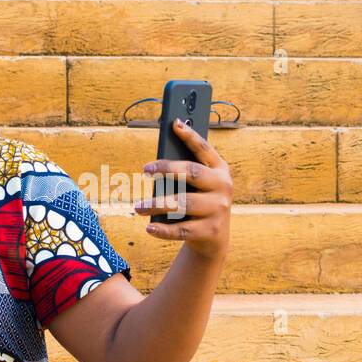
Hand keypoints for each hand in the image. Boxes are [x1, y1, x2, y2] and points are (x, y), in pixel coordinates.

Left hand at [134, 116, 231, 261]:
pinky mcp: (211, 231)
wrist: (214, 238)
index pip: (204, 149)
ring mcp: (219, 209)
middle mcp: (223, 187)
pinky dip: (164, 230)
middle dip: (167, 168)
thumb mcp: (199, 185)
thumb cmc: (199, 202)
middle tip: (145, 169)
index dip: (190, 135)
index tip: (174, 123)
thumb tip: (157, 166)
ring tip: (138, 207)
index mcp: (220, 169)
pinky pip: (183, 230)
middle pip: (192, 173)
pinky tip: (150, 228)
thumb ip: (185, 172)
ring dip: (158, 204)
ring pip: (184, 203)